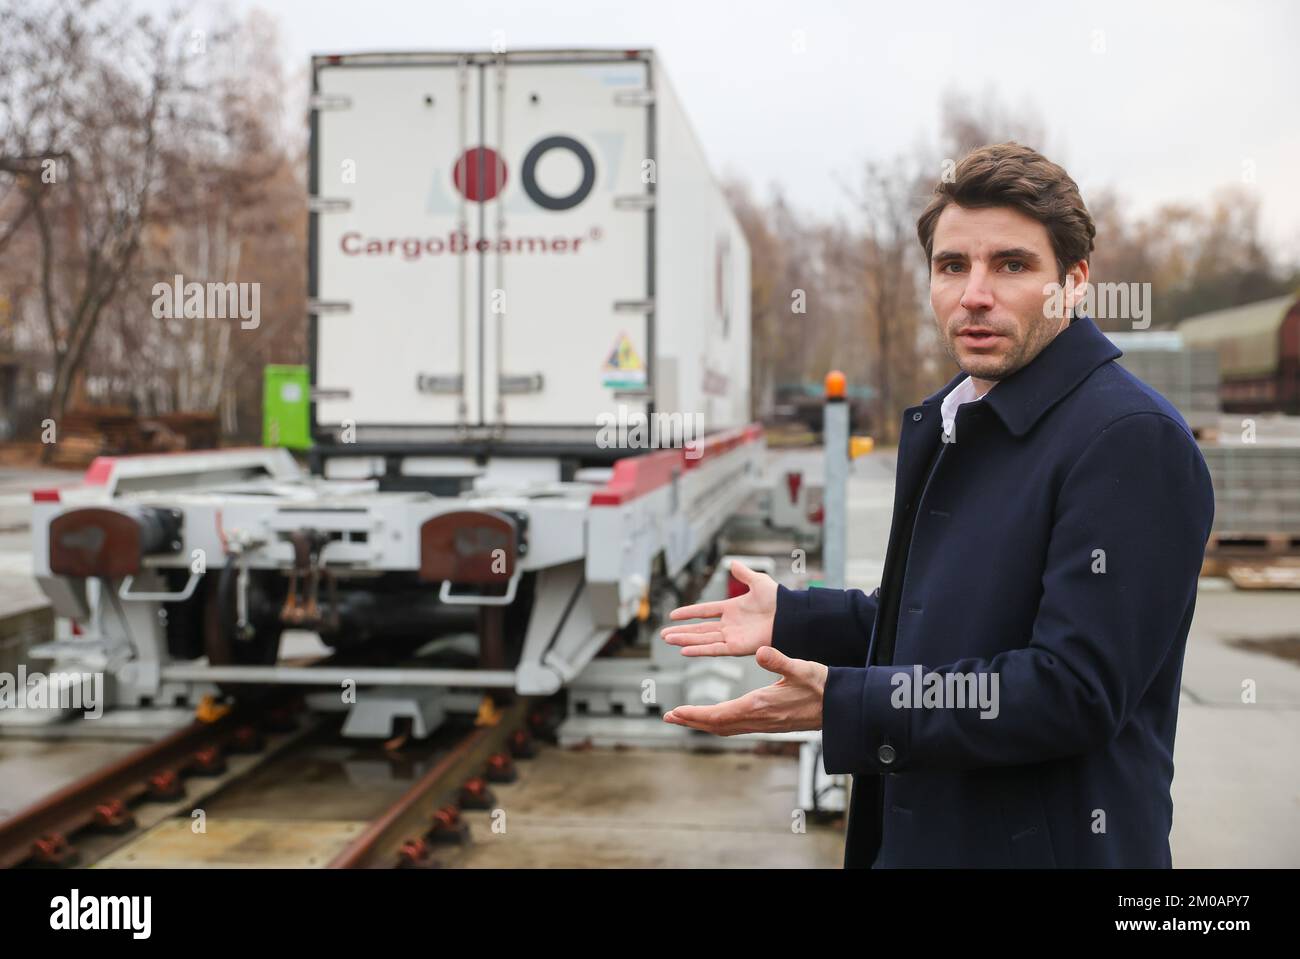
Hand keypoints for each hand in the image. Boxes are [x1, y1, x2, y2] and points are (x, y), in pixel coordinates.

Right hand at [660, 559, 777, 656]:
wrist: (790, 616)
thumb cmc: (778, 600)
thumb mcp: (758, 582)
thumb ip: (744, 574)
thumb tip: (733, 563)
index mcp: (731, 609)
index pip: (704, 611)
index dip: (688, 613)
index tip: (673, 615)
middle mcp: (729, 625)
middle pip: (699, 629)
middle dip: (681, 632)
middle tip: (664, 635)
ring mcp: (732, 636)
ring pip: (703, 639)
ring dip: (685, 640)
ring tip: (668, 640)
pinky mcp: (737, 647)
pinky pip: (714, 649)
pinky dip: (699, 650)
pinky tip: (684, 650)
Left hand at [663, 645, 826, 734]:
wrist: (840, 707)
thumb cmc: (822, 686)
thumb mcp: (801, 668)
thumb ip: (779, 660)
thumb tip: (760, 651)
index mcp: (760, 705)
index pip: (719, 715)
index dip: (695, 715)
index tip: (676, 712)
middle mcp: (758, 719)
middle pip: (717, 725)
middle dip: (691, 721)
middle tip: (669, 717)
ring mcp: (763, 724)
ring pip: (726, 728)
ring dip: (703, 723)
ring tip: (685, 718)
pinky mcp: (769, 723)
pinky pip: (737, 727)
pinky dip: (720, 723)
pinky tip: (716, 718)